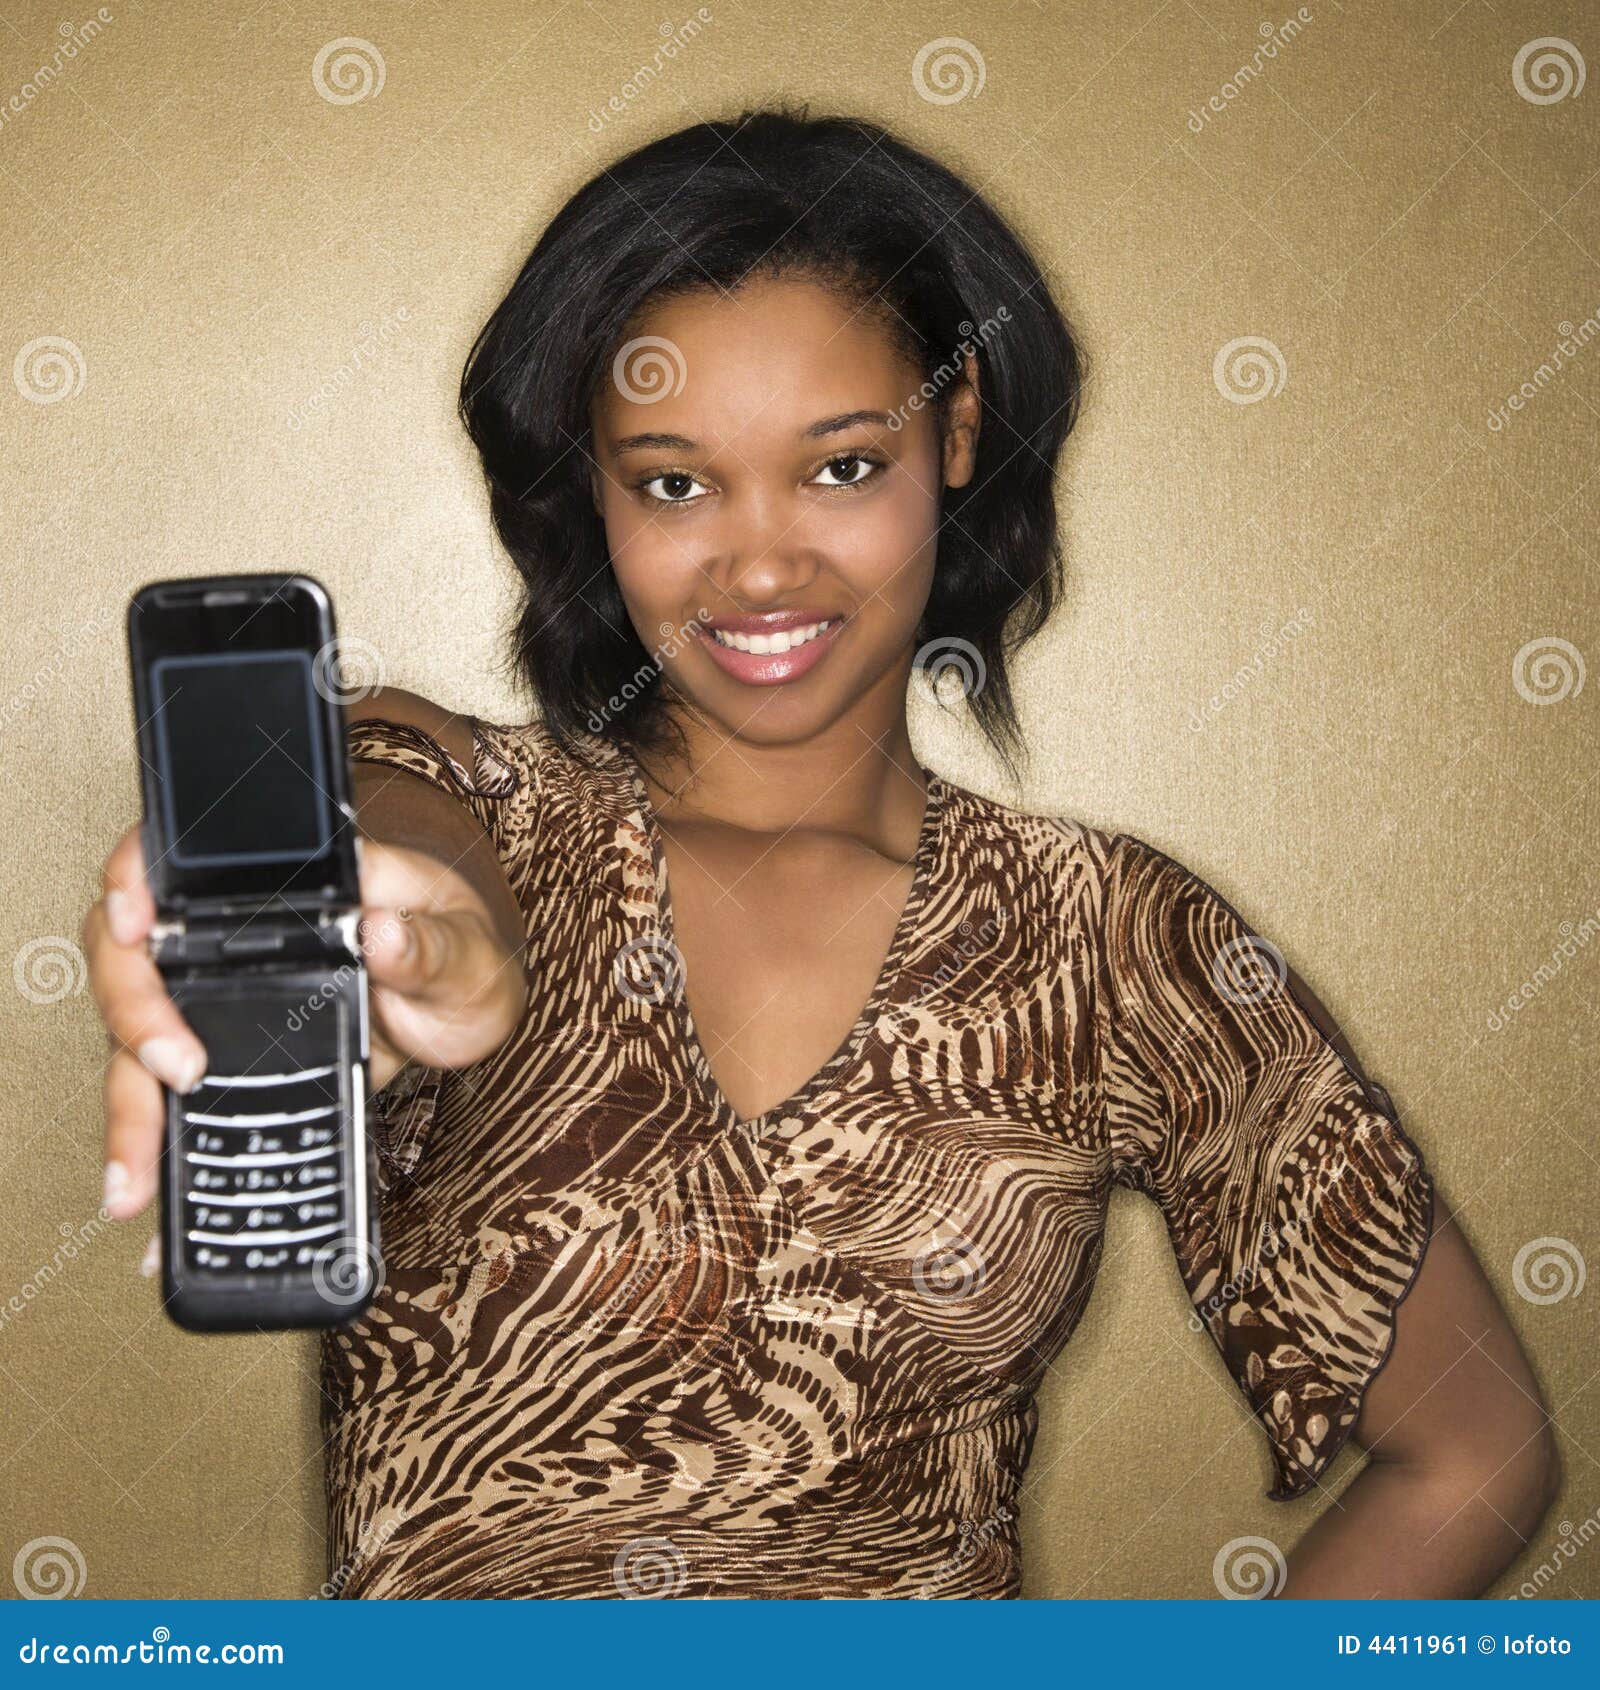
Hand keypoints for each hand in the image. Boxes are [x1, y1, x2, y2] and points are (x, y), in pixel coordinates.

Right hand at [82, 825, 526, 1224]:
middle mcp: (239, 932)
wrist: (463, 1012)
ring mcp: (223, 994)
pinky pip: (164, 1090)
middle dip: (134, 1009)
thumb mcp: (467, 953)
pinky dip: (150, 1140)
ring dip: (128, 1105)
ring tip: (136, 1177)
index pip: (187, 859)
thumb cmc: (463, 958)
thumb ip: (433, 946)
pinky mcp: (225, 1052)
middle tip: (176, 1069)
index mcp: (296, 884)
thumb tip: (384, 933)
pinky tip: (144, 1189)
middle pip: (135, 952)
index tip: (137, 923)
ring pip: (135, 1035)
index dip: (136, 879)